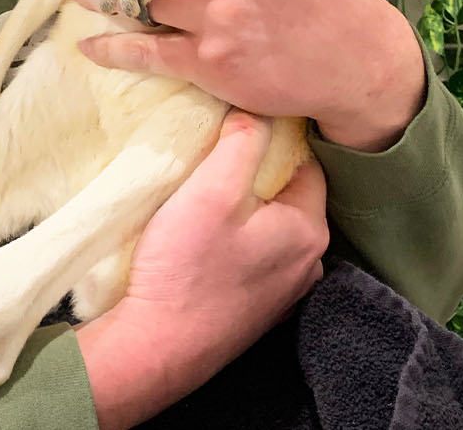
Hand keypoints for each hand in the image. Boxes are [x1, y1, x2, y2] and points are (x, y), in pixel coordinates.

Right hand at [76, 111, 328, 429]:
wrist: (152, 350)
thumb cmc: (184, 270)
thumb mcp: (210, 190)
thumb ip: (241, 143)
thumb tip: (256, 112)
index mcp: (310, 231)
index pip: (306, 164)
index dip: (274, 140)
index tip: (241, 127)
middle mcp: (309, 264)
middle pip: (288, 197)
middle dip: (257, 176)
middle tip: (217, 161)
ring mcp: (284, 293)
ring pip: (270, 230)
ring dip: (244, 212)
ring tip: (206, 198)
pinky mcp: (256, 312)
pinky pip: (254, 260)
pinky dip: (235, 245)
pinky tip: (204, 242)